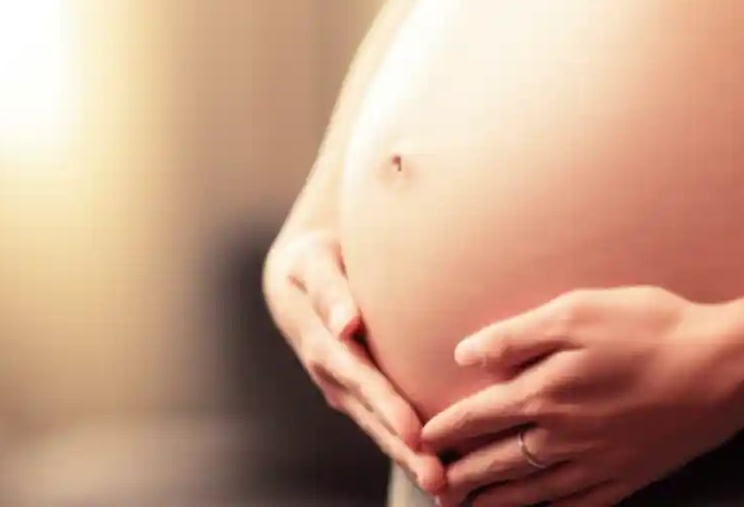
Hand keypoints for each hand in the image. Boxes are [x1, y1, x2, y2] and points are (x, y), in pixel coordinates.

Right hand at [265, 229, 445, 493]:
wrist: (298, 276)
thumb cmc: (314, 260)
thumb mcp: (314, 264)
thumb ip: (330, 292)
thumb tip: (346, 325)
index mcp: (324, 347)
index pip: (361, 381)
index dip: (387, 408)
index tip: (415, 433)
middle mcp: (335, 378)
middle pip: (374, 419)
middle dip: (405, 451)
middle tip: (439, 480)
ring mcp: (346, 392)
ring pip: (380, 430)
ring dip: (410, 460)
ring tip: (445, 489)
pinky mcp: (360, 395)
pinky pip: (386, 424)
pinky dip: (410, 448)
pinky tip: (444, 470)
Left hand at [422, 286, 743, 506]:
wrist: (726, 367)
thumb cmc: (650, 328)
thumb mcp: (575, 312)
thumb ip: (515, 337)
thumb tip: (464, 356)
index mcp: (544, 393)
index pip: (478, 418)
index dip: (444, 430)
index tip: (418, 439)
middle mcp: (563, 436)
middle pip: (498, 461)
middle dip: (460, 474)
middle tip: (432, 485)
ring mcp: (598, 462)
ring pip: (533, 490)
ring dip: (495, 499)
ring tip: (470, 506)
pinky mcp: (631, 475)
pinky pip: (581, 504)